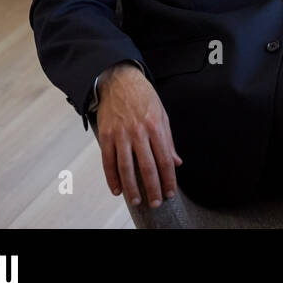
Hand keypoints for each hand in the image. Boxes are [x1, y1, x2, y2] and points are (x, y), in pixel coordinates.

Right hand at [95, 62, 182, 208]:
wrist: (119, 80)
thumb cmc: (143, 96)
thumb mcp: (162, 114)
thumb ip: (169, 140)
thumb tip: (176, 161)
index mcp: (155, 127)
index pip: (165, 159)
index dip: (169, 178)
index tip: (170, 191)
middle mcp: (139, 132)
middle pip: (147, 166)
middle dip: (153, 187)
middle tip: (156, 202)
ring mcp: (120, 134)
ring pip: (126, 167)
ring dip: (132, 187)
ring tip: (137, 200)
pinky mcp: (106, 135)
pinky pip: (108, 161)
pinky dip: (112, 178)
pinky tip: (117, 189)